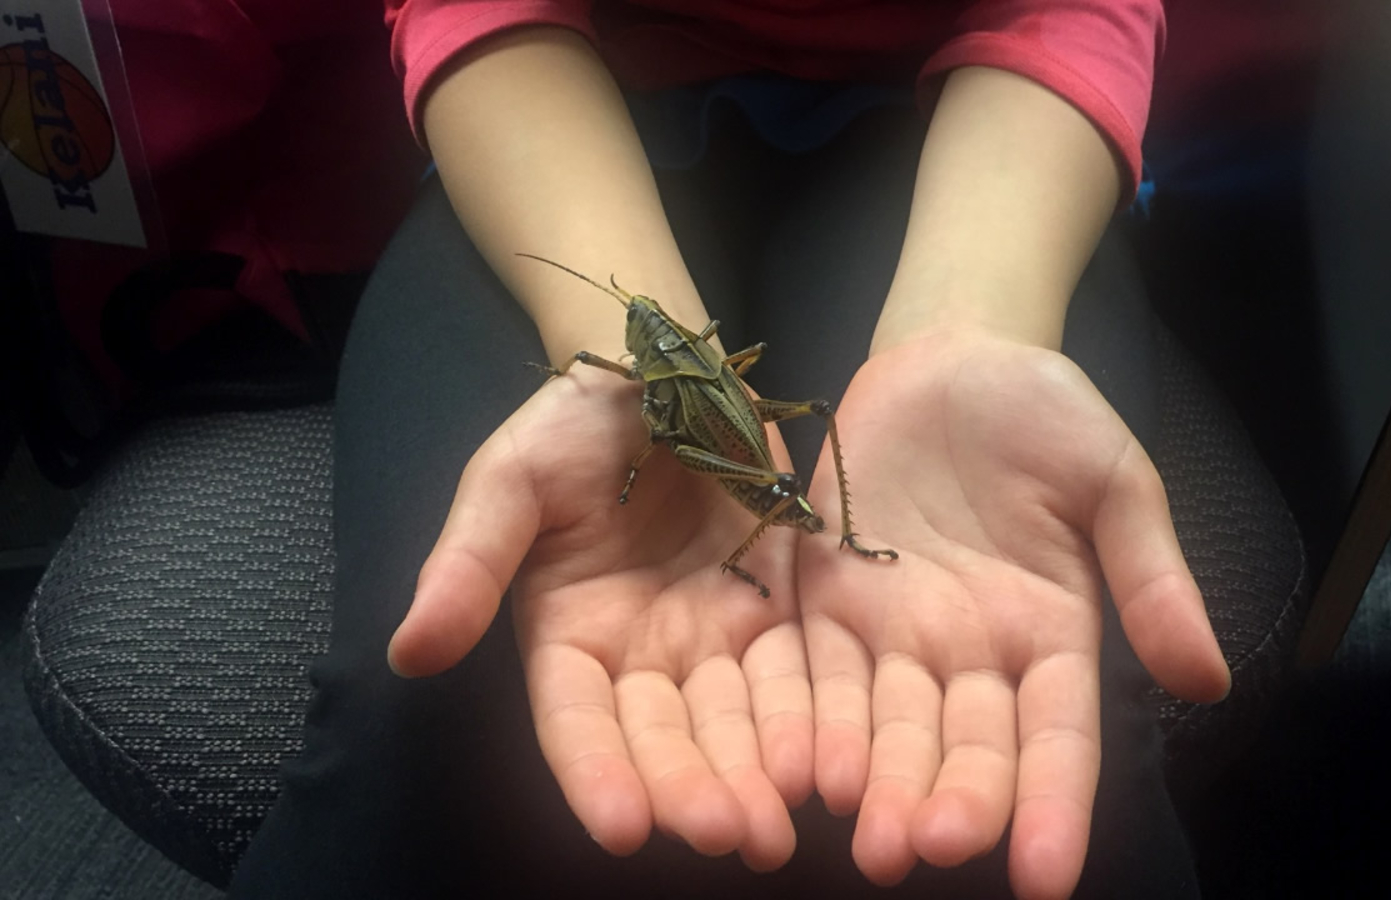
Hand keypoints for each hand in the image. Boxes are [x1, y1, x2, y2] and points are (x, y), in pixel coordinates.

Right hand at [387, 365, 813, 871]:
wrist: (666, 370)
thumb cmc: (572, 425)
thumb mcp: (507, 482)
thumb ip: (468, 565)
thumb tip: (410, 652)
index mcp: (568, 636)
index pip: (578, 721)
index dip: (597, 774)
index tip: (622, 828)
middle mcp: (643, 655)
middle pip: (666, 738)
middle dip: (692, 792)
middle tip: (728, 837)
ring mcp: (715, 636)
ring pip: (735, 721)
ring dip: (754, 776)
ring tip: (778, 827)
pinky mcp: (779, 608)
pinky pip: (796, 673)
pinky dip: (808, 719)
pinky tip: (825, 761)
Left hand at [797, 331, 1229, 899]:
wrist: (954, 352)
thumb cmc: (1049, 415)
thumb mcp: (1116, 484)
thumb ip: (1151, 578)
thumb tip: (1208, 680)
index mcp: (1051, 638)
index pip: (1056, 739)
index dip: (1053, 806)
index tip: (1046, 878)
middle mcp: (971, 654)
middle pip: (964, 746)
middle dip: (951, 802)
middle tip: (930, 850)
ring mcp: (894, 630)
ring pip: (886, 723)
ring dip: (876, 780)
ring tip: (869, 836)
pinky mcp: (827, 595)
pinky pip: (815, 666)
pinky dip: (809, 716)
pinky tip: (800, 764)